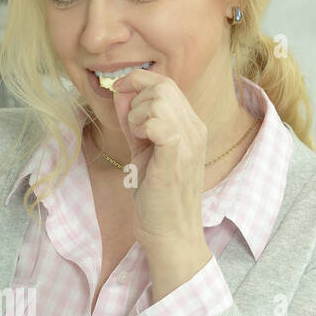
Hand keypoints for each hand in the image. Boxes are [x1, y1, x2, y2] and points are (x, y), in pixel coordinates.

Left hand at [108, 69, 206, 251]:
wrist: (170, 233)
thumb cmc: (156, 197)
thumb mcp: (143, 151)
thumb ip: (134, 122)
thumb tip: (121, 92)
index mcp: (191, 126)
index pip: (166, 84)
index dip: (137, 82)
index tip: (119, 96)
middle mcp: (195, 129)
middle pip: (162, 86)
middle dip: (135, 99)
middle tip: (130, 129)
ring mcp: (189, 141)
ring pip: (158, 99)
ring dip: (136, 114)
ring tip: (136, 139)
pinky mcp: (177, 156)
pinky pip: (157, 121)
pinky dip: (140, 126)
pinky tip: (140, 143)